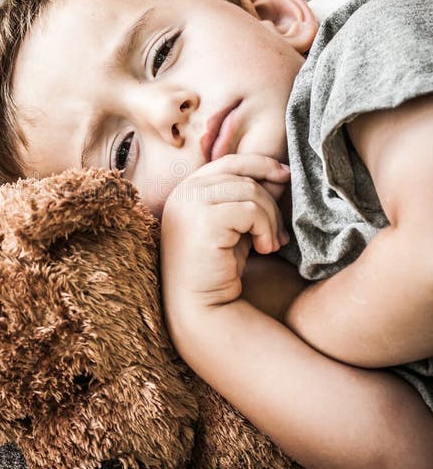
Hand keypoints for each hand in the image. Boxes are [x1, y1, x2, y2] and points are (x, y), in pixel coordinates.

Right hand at [160, 154, 290, 311]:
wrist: (200, 307)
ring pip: (251, 192)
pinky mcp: (204, 220)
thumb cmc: (218, 268)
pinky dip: (266, 229)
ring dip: (270, 220)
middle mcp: (184, 192)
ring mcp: (191, 204)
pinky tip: (264, 250)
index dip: (261, 164)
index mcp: (187, 189)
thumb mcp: (235, 226)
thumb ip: (248, 199)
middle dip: (270, 202)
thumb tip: (280, 174)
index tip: (284, 175)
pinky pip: (250, 211)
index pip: (230, 161)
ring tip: (271, 245)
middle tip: (280, 234)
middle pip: (244, 176)